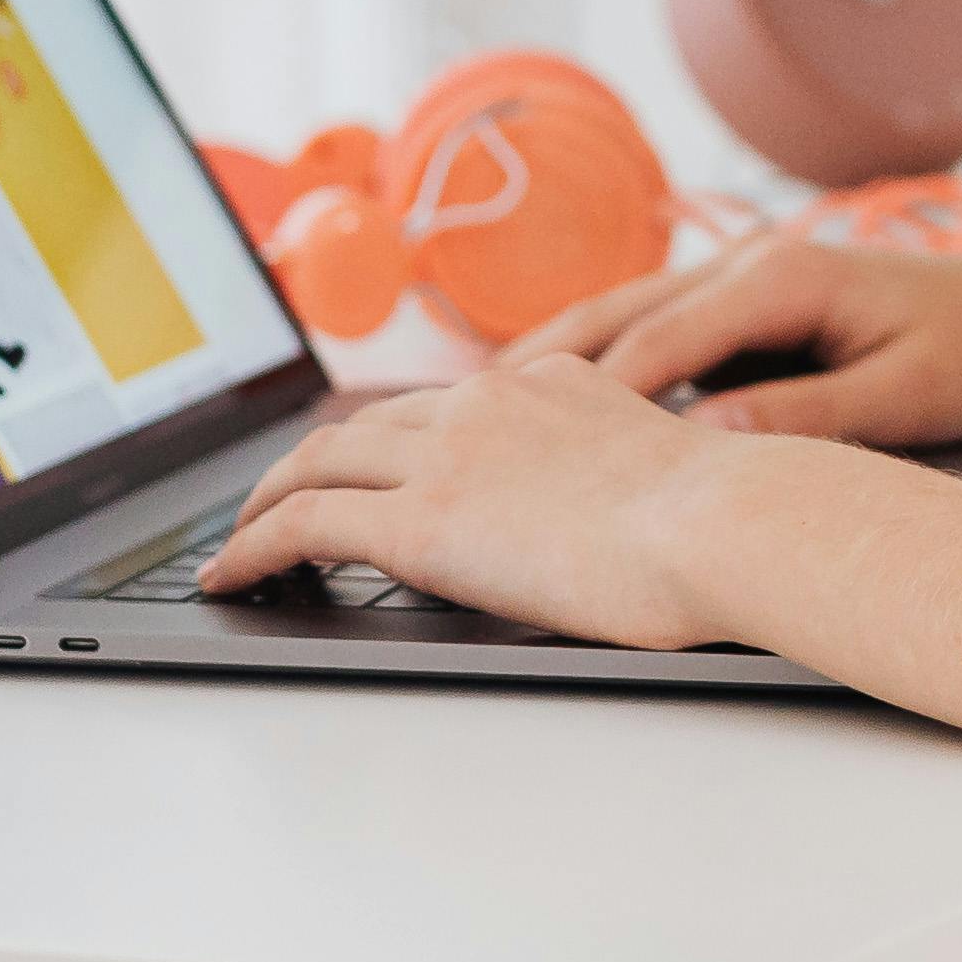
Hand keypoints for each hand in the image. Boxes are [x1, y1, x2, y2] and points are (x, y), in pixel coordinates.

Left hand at [201, 359, 851, 648]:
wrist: (728, 522)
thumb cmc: (729, 523)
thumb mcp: (666, 475)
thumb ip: (615, 477)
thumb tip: (609, 520)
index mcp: (549, 385)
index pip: (440, 407)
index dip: (386, 440)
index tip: (365, 466)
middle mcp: (486, 404)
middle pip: (364, 426)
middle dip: (308, 465)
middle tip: (273, 504)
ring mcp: (448, 454)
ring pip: (318, 463)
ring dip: (267, 503)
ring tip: (239, 542)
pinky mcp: (421, 516)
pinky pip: (306, 522)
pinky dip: (255, 546)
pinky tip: (232, 575)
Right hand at [504, 229, 961, 447]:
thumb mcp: (904, 398)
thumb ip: (803, 419)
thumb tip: (705, 447)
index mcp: (782, 278)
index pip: (656, 342)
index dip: (586, 398)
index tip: (516, 446)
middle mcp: (750, 264)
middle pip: (615, 314)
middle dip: (535, 369)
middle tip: (452, 424)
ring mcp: (747, 278)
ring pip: (624, 316)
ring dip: (555, 362)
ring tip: (480, 417)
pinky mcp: (754, 305)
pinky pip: (656, 331)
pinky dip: (601, 363)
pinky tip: (560, 409)